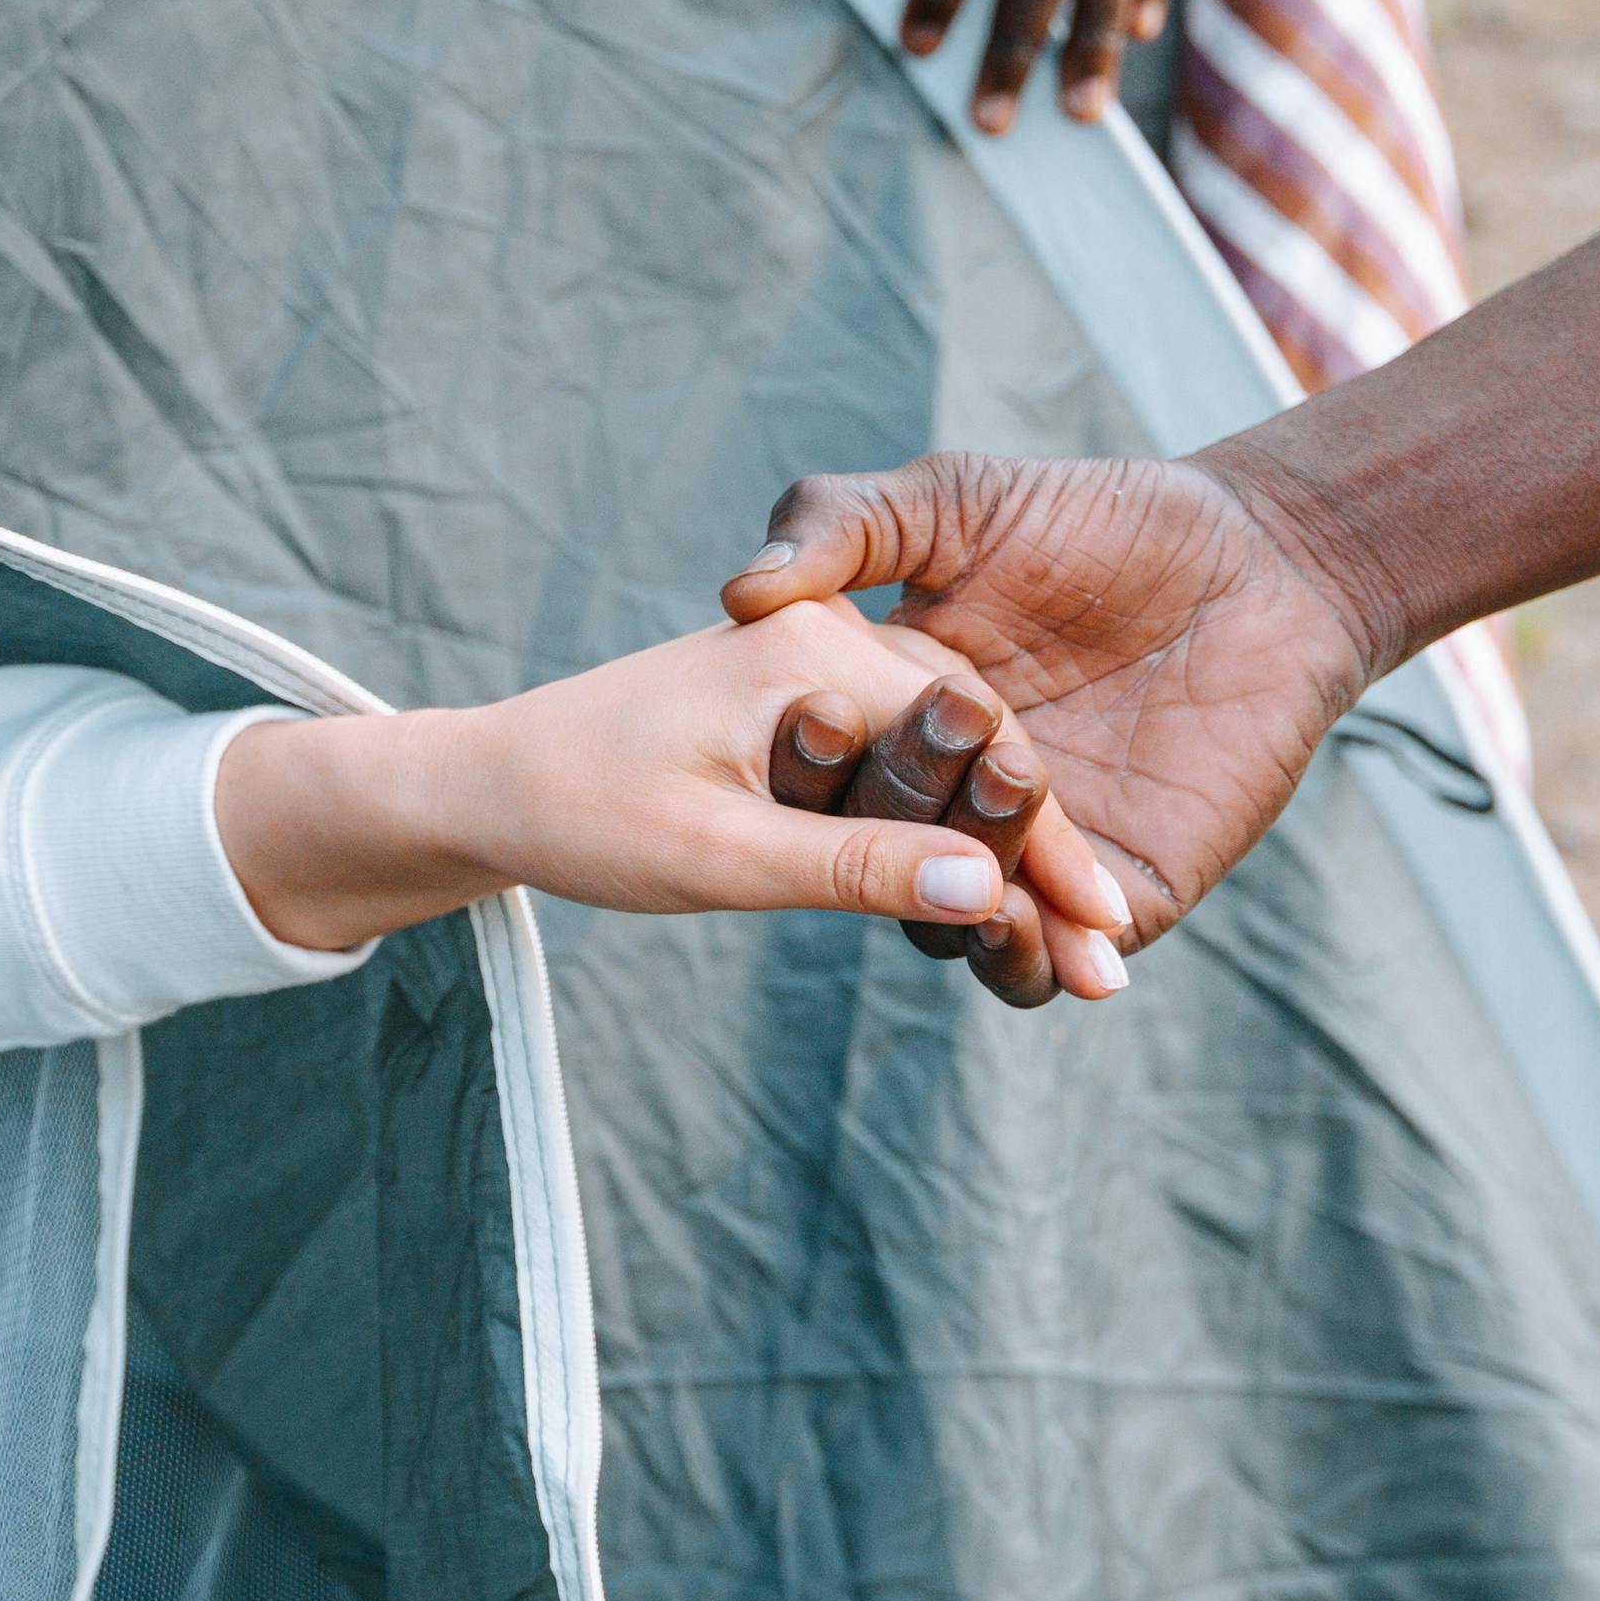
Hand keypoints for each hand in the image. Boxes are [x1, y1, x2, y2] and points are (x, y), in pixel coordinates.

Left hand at [215, 602, 1132, 988]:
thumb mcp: (716, 857)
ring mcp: (826, 669)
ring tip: (1075, 940)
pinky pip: (914, 765)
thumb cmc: (579, 812)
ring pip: (957, 761)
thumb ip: (854, 869)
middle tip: (1112, 960)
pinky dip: (959, 828)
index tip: (1108, 939)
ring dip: (1013, 848)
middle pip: (985, 756)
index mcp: (819, 653)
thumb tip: (986, 897)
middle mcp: (835, 640)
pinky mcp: (810, 705)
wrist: (487, 780)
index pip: (980, 756)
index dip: (1050, 853)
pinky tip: (992, 892)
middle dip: (1052, 858)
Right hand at [720, 447, 1391, 950]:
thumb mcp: (950, 498)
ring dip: (957, 909)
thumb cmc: (1104, 517)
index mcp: (901, 720)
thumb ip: (841, 524)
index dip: (809, 766)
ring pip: (959, 924)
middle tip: (959, 743)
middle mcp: (956, 799)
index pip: (825, 778)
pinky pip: (1052, 961)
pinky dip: (1028, 960)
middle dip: (904, 820)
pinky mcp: (1120, 896)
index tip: (816, 722)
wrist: (1262, 561)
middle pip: (887, 854)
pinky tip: (1029, 925)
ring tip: (979, 866)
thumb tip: (739, 594)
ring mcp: (1036, 856)